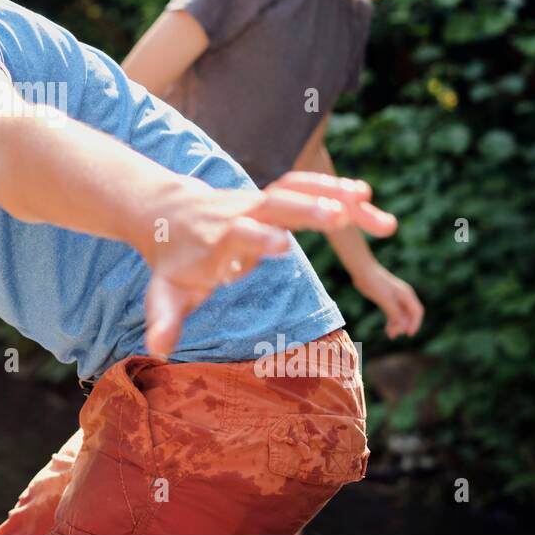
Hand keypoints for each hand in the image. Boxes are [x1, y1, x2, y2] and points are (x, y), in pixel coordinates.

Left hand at [143, 171, 397, 360]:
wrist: (167, 214)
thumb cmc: (172, 262)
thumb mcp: (165, 292)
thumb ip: (165, 318)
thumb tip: (158, 349)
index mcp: (216, 237)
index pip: (238, 233)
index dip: (258, 238)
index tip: (283, 246)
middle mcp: (239, 212)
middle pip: (273, 203)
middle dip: (306, 208)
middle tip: (342, 216)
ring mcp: (256, 200)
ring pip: (296, 189)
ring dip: (335, 196)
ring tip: (377, 215)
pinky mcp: (270, 196)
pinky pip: (303, 186)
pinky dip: (333, 188)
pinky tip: (366, 197)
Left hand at [354, 263, 423, 338]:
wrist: (362, 270)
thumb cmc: (374, 282)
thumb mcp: (385, 299)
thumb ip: (394, 312)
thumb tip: (402, 325)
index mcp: (406, 294)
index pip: (417, 312)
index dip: (415, 324)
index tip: (409, 334)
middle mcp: (404, 296)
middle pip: (410, 315)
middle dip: (404, 326)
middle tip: (393, 335)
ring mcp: (396, 297)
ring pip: (401, 315)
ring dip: (398, 325)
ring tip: (390, 334)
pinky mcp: (387, 299)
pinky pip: (394, 313)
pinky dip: (392, 321)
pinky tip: (388, 328)